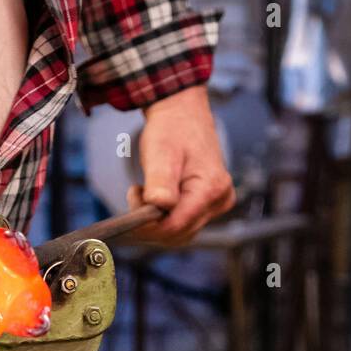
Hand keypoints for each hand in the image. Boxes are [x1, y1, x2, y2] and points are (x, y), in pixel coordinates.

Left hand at [126, 86, 235, 244]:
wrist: (182, 116)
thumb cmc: (172, 130)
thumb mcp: (161, 152)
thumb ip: (160, 181)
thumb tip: (159, 206)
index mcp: (211, 188)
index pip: (175, 226)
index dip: (149, 226)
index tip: (130, 208)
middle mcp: (219, 200)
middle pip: (178, 233)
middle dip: (150, 224)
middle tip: (135, 195)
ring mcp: (217, 205)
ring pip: (179, 233)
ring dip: (156, 222)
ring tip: (144, 194)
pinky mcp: (210, 206)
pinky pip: (183, 225)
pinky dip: (164, 218)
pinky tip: (155, 199)